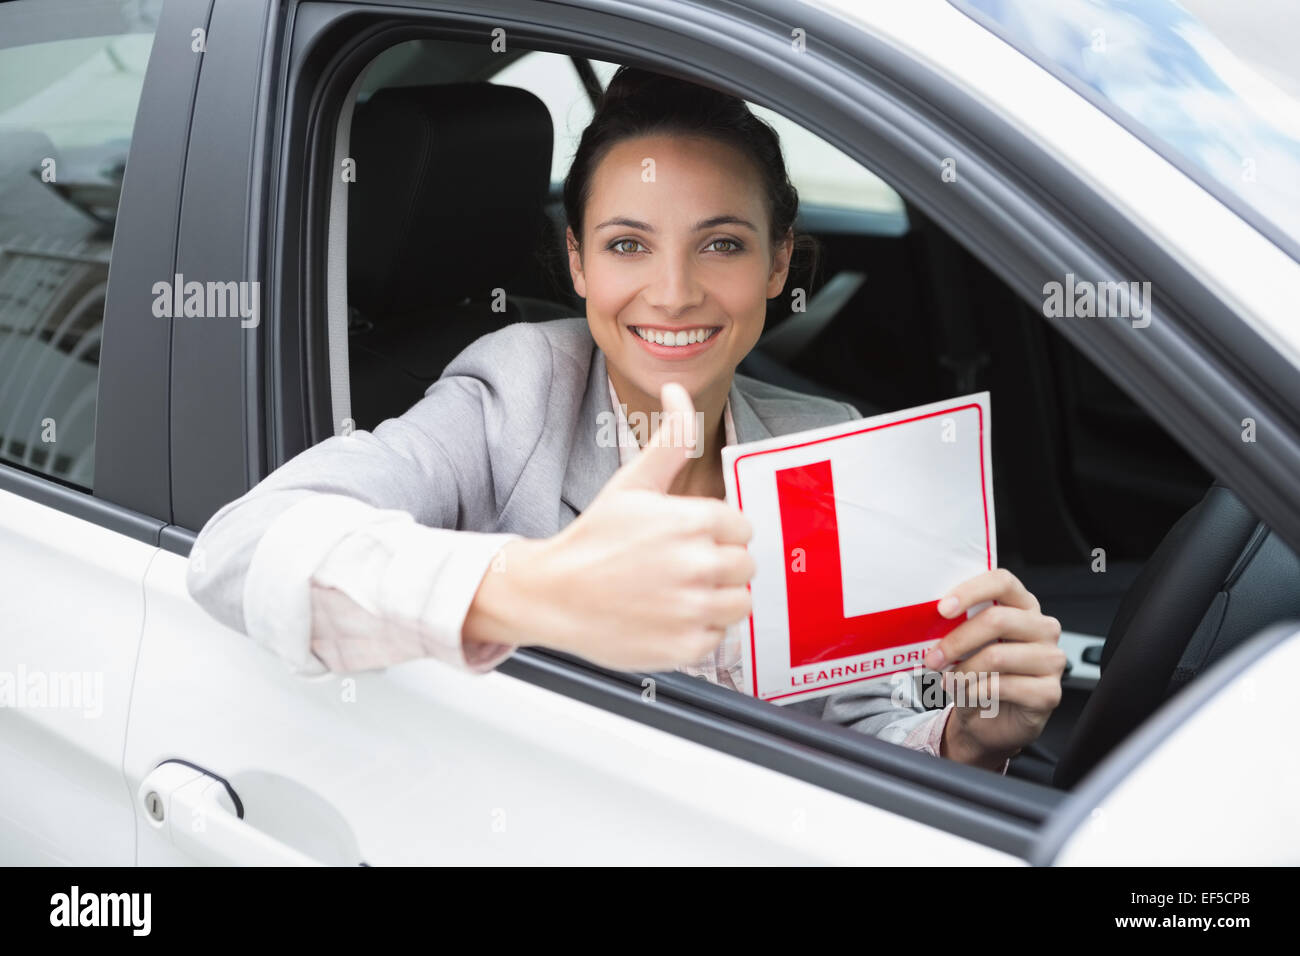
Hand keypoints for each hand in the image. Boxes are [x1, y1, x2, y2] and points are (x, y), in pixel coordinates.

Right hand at [464, 382, 755, 669]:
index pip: (741, 527)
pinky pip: (719, 638)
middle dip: (718, 565)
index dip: (715, 533)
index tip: (686, 539)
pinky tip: (666, 617)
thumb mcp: (633, 482)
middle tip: (678, 566)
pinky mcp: (687, 646)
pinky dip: (697, 632)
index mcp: (694, 520)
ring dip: (715, 599)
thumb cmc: (592, 539)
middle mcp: (699, 565)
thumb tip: (678, 390)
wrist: (552, 593)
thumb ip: (670, 438)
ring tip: (676, 592)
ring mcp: (694, 609)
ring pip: (739, 604)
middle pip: (745, 565)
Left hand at [923, 569, 1065, 769]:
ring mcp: (1052, 660)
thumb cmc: (978, 673)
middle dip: (957, 640)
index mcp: (1022, 605)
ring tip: (948, 681)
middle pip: (998, 619)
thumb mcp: (964, 645)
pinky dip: (975, 692)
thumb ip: (955, 626)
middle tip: (932, 658)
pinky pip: (1003, 687)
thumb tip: (926, 617)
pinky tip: (966, 695)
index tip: (942, 609)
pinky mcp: (1050, 692)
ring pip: (997, 656)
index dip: (970, 592)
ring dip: (963, 672)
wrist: (990, 720)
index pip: (1002, 582)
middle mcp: (1043, 628)